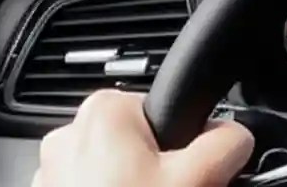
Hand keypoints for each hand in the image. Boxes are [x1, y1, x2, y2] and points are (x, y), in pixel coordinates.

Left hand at [33, 90, 253, 186]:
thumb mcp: (202, 177)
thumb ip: (228, 141)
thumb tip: (235, 135)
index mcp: (105, 112)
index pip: (164, 109)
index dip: (187, 143)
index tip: (189, 174)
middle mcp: (69, 137)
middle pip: (140, 145)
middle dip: (160, 172)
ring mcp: (51, 176)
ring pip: (115, 175)